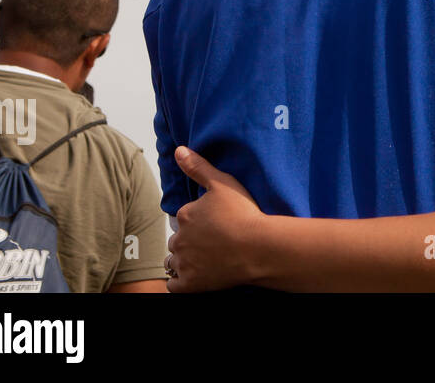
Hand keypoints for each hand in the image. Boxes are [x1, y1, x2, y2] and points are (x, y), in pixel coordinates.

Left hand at [164, 146, 267, 292]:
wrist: (259, 248)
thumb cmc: (245, 214)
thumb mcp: (224, 184)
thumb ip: (199, 167)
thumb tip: (179, 150)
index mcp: (186, 215)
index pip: (186, 219)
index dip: (200, 221)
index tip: (218, 224)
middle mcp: (179, 239)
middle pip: (179, 240)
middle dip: (191, 241)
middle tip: (215, 242)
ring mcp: (184, 263)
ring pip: (175, 261)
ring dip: (185, 260)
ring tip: (207, 259)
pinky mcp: (189, 284)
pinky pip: (175, 285)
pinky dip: (183, 281)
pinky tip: (198, 275)